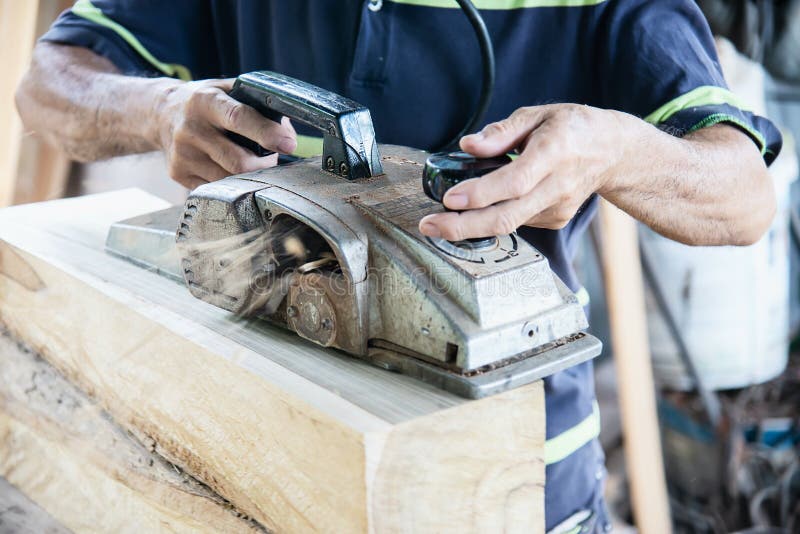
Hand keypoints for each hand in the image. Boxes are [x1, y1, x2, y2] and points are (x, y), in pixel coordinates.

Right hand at [153, 78, 296, 188]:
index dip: (267, 133)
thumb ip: (259, 105)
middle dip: (264, 165)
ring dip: (250, 176)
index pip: (239, 118)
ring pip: (230, 179)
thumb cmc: (206, 103)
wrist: (159, 114)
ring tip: (252, 162)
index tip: (289, 144)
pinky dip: (232, 183)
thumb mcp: (228, 91)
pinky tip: (230, 169)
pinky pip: (216, 188)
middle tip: (272, 158)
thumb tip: (288, 134)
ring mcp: (182, 154)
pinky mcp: (178, 174)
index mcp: (205, 101)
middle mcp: (190, 128)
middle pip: (238, 161)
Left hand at [418, 104, 627, 239]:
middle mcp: (557, 185)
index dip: (481, 194)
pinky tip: (477, 212)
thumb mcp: (538, 115)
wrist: (613, 151)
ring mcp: (558, 207)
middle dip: (463, 226)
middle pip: (507, 216)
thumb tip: (468, 145)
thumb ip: (501, 132)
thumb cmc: (572, 128)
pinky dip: (493, 218)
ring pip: (509, 225)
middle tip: (429, 226)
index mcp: (554, 152)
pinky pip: (517, 221)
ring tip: (438, 224)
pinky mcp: (555, 220)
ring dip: (470, 228)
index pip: (513, 181)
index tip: (449, 199)